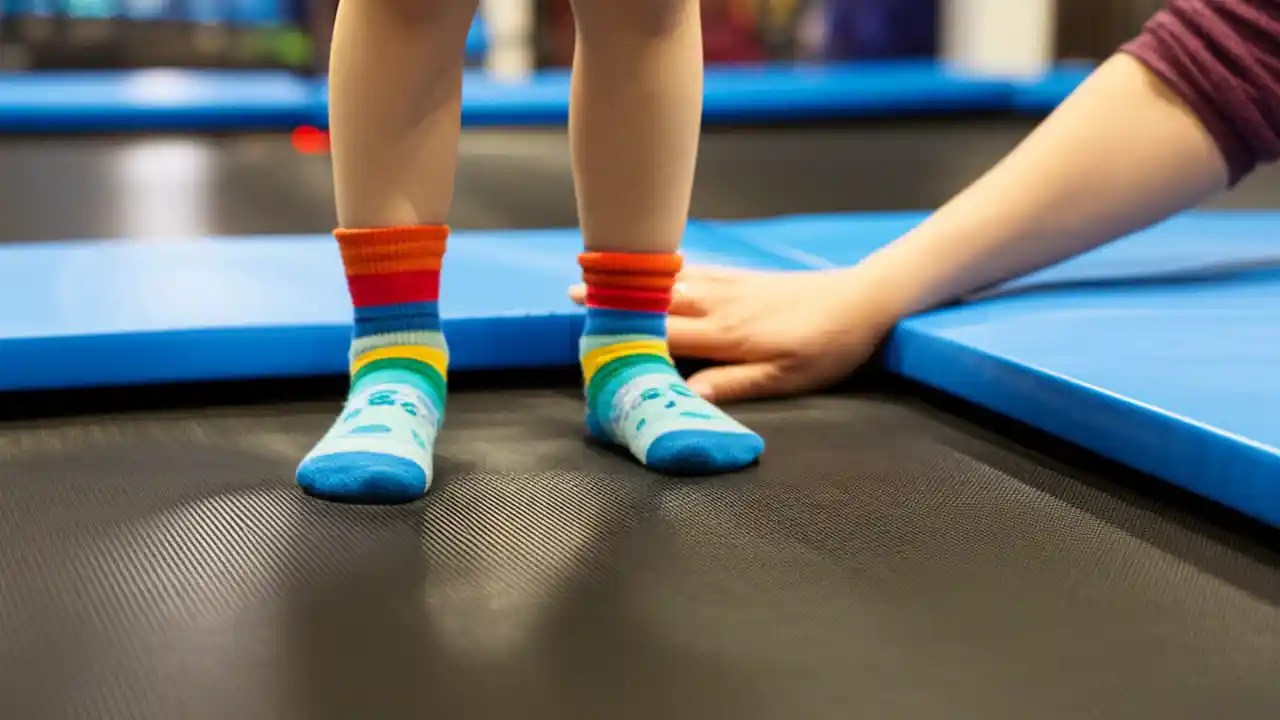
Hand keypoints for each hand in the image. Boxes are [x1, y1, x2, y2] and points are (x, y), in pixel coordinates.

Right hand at [569, 265, 896, 402]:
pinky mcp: (742, 278)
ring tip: (597, 274)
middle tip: (573, 295)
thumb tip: (686, 397)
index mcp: (725, 335)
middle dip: (617, 299)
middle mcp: (719, 305)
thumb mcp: (786, 379)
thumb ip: (733, 385)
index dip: (625, 334)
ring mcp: (730, 287)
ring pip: (670, 282)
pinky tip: (653, 268)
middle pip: (657, 300)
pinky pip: (693, 269)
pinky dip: (665, 270)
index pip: (662, 333)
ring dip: (634, 281)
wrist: (863, 300)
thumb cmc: (826, 346)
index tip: (590, 335)